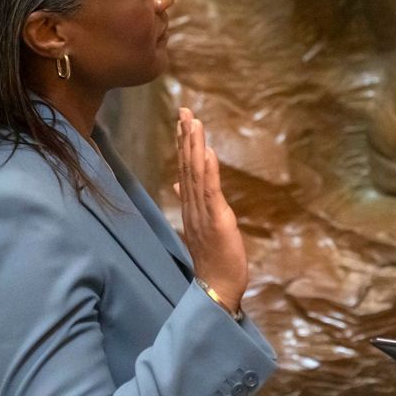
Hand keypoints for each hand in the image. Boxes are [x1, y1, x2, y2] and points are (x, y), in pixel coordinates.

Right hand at [175, 108, 247, 309]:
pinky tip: (206, 151)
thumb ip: (191, 203)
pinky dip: (207, 169)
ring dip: (193, 146)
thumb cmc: (213, 259)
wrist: (217, 286)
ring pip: (195, 173)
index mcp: (190, 207)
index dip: (182, 144)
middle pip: (186, 165)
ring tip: (192, 121)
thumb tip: (179, 184)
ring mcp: (201, 212)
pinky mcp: (215, 219)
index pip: (184, 169)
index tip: (181, 121)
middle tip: (184, 110)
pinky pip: (209, 190)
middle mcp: (192, 206)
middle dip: (185, 136)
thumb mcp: (201, 227)